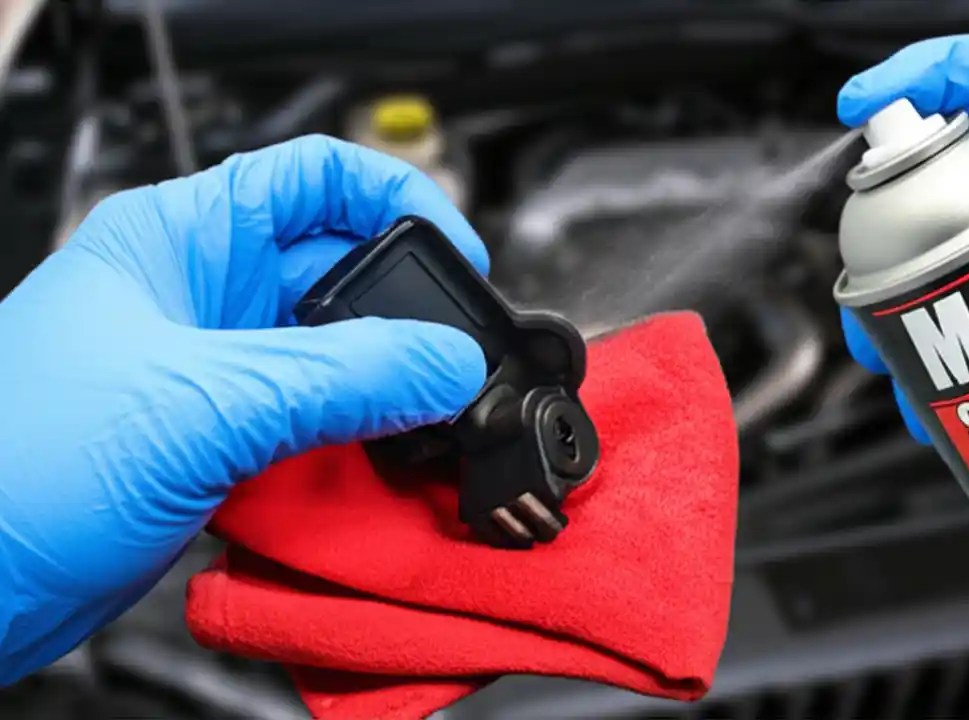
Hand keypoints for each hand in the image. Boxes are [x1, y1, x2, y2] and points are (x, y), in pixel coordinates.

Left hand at [0, 135, 488, 682]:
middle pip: (338, 274)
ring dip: (386, 389)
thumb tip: (446, 363)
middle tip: (453, 359)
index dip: (397, 198)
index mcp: (182, 239)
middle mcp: (204, 297)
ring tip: (427, 419)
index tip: (459, 253)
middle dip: (404, 314)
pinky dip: (356, 445)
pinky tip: (379, 468)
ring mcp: (215, 371)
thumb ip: (342, 377)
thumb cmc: (12, 464)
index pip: (314, 177)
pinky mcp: (222, 441)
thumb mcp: (202, 400)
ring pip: (335, 358)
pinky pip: (315, 425)